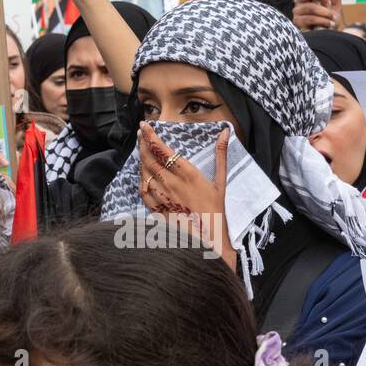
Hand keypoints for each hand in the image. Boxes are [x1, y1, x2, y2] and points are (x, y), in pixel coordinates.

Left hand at [138, 122, 234, 268]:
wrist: (208, 240)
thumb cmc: (216, 211)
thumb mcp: (221, 182)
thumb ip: (220, 155)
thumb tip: (224, 132)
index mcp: (188, 174)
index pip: (163, 150)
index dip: (151, 136)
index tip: (144, 125)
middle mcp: (171, 183)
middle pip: (149, 158)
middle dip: (142, 143)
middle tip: (140, 133)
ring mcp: (162, 196)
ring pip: (144, 172)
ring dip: (140, 159)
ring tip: (141, 149)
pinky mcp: (156, 208)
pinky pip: (142, 189)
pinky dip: (140, 178)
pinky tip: (142, 173)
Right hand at [292, 0, 341, 30]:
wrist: (328, 40)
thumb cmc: (329, 23)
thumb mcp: (335, 7)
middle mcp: (301, 2)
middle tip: (328, 3)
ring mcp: (297, 11)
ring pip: (311, 7)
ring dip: (325, 13)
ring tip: (332, 19)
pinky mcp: (296, 22)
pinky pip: (310, 18)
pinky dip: (323, 21)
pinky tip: (328, 25)